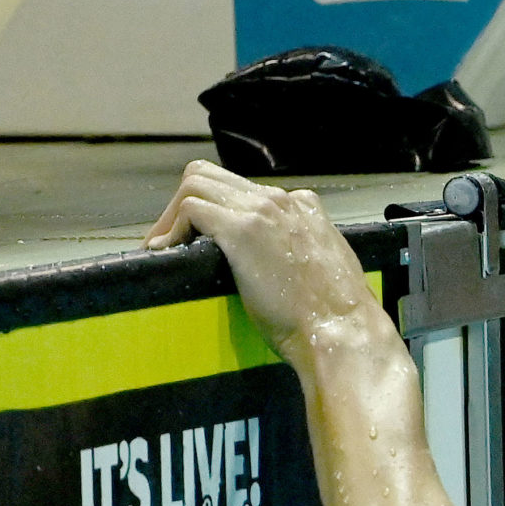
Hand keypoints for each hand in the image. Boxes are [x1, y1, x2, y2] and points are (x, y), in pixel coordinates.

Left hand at [143, 162, 379, 369]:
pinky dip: (171, 228)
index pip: (244, 189)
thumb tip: (274, 262)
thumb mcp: (323, 267)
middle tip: (171, 241)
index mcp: (304, 206)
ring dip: (172, 215)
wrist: (340, 329)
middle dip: (183, 205)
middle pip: (213, 176)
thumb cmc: (333, 314)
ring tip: (164, 247)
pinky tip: (168, 253)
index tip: (201, 238)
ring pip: (196, 184)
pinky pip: (191, 208)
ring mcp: (263, 211)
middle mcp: (282, 200)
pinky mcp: (242, 230)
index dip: (215, 210)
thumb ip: (299, 251)